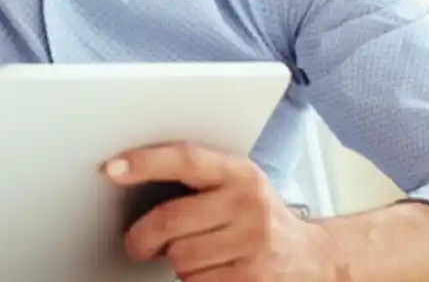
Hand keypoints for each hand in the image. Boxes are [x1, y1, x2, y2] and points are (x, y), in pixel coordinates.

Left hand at [106, 143, 343, 281]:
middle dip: (142, 237)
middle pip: (169, 221)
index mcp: (241, 173)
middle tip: (137, 243)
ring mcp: (254, 245)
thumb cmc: (261, 217)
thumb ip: (198, 178)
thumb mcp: (239, 185)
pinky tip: (212, 271)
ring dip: (177, 262)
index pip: (185, 159)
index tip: (113, 169)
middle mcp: (249, 205)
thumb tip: (129, 176)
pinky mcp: (252, 281)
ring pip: (180, 258)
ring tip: (199, 254)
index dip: (145, 163)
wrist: (315, 257)